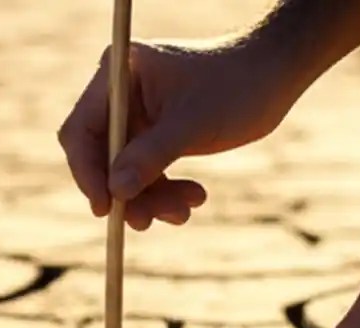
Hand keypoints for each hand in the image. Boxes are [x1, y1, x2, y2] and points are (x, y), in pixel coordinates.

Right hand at [58, 37, 302, 229]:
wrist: (276, 74)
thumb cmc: (237, 85)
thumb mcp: (192, 124)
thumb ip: (150, 157)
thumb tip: (116, 192)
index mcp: (119, 74)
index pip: (82, 130)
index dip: (88, 172)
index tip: (105, 208)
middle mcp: (120, 92)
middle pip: (101, 155)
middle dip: (126, 191)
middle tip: (146, 221)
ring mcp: (137, 114)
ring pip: (125, 171)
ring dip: (150, 197)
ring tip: (184, 210)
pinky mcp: (155, 132)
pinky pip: (146, 171)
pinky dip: (165, 190)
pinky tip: (193, 199)